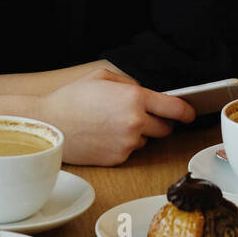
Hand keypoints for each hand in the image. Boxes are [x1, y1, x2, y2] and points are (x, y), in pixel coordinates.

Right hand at [37, 67, 195, 165]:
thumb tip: (147, 94)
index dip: (186, 112)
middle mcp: (135, 122)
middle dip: (159, 121)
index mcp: (135, 98)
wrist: (48, 125)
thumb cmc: (72, 98)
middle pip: (165, 128)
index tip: (190, 114)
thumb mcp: (103, 77)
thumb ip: (130, 84)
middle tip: (141, 115)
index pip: (175, 109)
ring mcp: (127, 143)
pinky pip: (131, 151)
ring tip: (112, 124)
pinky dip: (124, 144)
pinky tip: (105, 136)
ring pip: (147, 140)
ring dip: (139, 133)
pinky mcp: (118, 159)